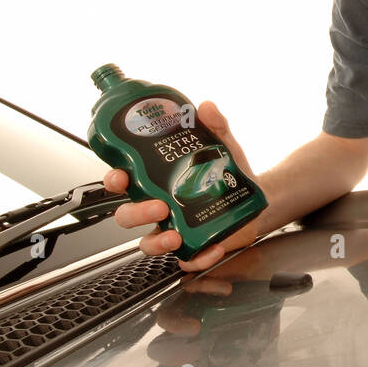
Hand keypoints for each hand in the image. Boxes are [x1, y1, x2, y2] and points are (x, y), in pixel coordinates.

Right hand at [104, 100, 268, 271]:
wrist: (254, 196)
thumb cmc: (225, 171)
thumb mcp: (221, 145)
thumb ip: (214, 125)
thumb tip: (207, 107)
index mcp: (155, 179)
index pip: (122, 181)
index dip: (113, 180)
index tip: (119, 177)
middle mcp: (158, 205)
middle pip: (127, 215)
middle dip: (136, 213)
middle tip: (157, 207)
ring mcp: (172, 227)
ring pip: (148, 242)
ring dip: (157, 242)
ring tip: (174, 235)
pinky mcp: (193, 245)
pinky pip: (187, 258)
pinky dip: (198, 257)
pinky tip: (212, 248)